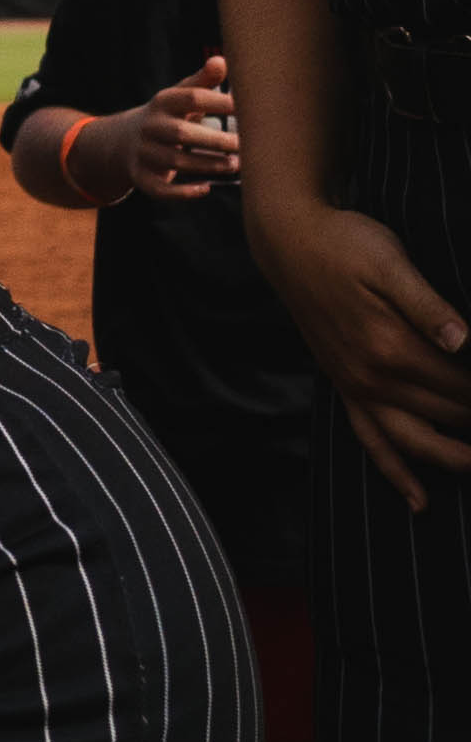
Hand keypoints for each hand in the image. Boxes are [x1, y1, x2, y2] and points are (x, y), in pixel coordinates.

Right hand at [104, 57, 238, 202]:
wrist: (122, 140)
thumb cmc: (167, 116)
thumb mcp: (179, 95)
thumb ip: (202, 82)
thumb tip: (222, 61)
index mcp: (163, 102)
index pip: (191, 98)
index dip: (219, 102)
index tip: (246, 107)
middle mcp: (150, 126)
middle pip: (181, 133)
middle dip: (215, 140)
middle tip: (245, 144)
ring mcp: (143, 153)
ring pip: (175, 161)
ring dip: (207, 165)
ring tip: (235, 165)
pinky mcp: (140, 177)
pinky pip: (159, 189)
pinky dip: (181, 192)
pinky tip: (205, 189)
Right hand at [249, 199, 470, 506]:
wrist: (288, 242)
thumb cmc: (345, 245)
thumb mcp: (390, 263)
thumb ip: (428, 306)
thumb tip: (464, 342)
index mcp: (391, 347)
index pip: (463, 387)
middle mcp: (372, 377)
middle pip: (448, 418)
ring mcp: (356, 387)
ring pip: (413, 443)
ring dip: (453, 462)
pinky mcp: (344, 386)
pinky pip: (370, 441)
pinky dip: (396, 472)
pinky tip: (419, 499)